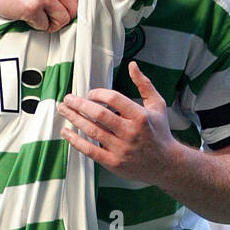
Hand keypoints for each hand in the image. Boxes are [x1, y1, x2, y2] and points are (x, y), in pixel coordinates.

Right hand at [0, 0, 79, 30]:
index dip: (75, 4)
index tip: (66, 9)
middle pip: (74, 8)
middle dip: (63, 16)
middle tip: (50, 16)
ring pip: (63, 19)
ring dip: (52, 23)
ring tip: (40, 17)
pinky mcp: (33, 7)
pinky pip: (46, 25)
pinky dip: (38, 26)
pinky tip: (28, 17)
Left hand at [59, 62, 177, 184]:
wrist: (165, 164)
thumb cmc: (159, 132)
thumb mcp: (157, 105)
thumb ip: (144, 84)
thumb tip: (133, 66)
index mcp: (140, 116)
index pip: (113, 99)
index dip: (98, 94)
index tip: (91, 93)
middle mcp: (130, 132)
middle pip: (99, 114)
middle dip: (79, 104)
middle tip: (68, 99)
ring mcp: (121, 149)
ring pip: (92, 131)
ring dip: (74, 119)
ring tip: (64, 110)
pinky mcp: (113, 162)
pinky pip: (90, 150)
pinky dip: (75, 141)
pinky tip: (66, 132)